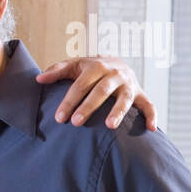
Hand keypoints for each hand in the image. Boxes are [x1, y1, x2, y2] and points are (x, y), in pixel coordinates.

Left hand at [36, 56, 157, 130]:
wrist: (118, 62)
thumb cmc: (90, 69)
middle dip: (88, 107)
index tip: (59, 118)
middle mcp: (115, 74)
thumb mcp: (74, 65)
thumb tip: (38, 79)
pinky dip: (152, 116)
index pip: (80, 85)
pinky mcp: (141, 93)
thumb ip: (56, 71)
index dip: (69, 101)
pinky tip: (152, 129)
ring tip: (110, 126)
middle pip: (101, 91)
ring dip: (118, 112)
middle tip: (76, 123)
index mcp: (97, 66)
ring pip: (125, 98)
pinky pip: (149, 105)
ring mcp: (129, 84)